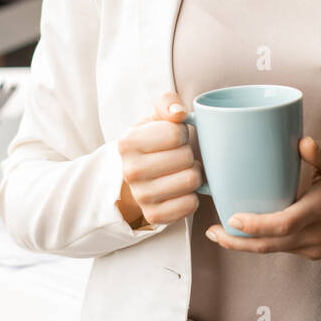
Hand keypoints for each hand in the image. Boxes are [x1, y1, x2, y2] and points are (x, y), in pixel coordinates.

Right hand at [115, 92, 202, 228]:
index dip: (181, 133)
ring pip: (191, 181)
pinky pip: (191, 204)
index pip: (176, 133)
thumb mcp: (155, 118)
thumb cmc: (152, 142)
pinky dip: (192, 195)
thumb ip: (168, 104)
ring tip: (180, 171)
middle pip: (186, 158)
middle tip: (178, 156)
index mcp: (127, 142)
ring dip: (192, 174)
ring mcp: (141, 196)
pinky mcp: (154, 216)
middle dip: (188, 154)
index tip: (172, 138)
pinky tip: (180, 189)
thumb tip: (179, 114)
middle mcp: (130, 171)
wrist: (135, 176)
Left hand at [204, 137, 320, 259]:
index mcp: (318, 209)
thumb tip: (301, 141)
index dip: (256, 225)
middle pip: (270, 245)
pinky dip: (261, 243)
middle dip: (238, 242)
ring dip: (244, 244)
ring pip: (272, 250)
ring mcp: (311, 247)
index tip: (232, 219)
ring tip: (219, 233)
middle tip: (212, 231)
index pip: (284, 224)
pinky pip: (281, 249)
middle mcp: (314, 233)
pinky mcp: (309, 254)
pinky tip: (243, 233)